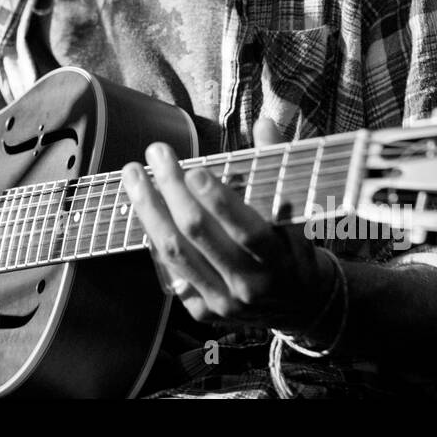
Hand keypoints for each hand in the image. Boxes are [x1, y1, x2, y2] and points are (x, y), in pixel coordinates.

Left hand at [120, 118, 336, 331]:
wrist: (303, 305)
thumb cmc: (297, 248)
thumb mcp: (300, 211)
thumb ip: (280, 167)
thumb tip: (263, 124)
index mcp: (279, 260)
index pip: (247, 231)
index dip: (220, 202)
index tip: (194, 170)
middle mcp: (250, 284)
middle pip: (199, 235)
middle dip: (171, 189)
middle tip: (156, 153)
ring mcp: (224, 302)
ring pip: (175, 252)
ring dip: (149, 209)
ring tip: (133, 175)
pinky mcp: (204, 312)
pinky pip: (171, 272)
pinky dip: (154, 240)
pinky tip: (144, 211)